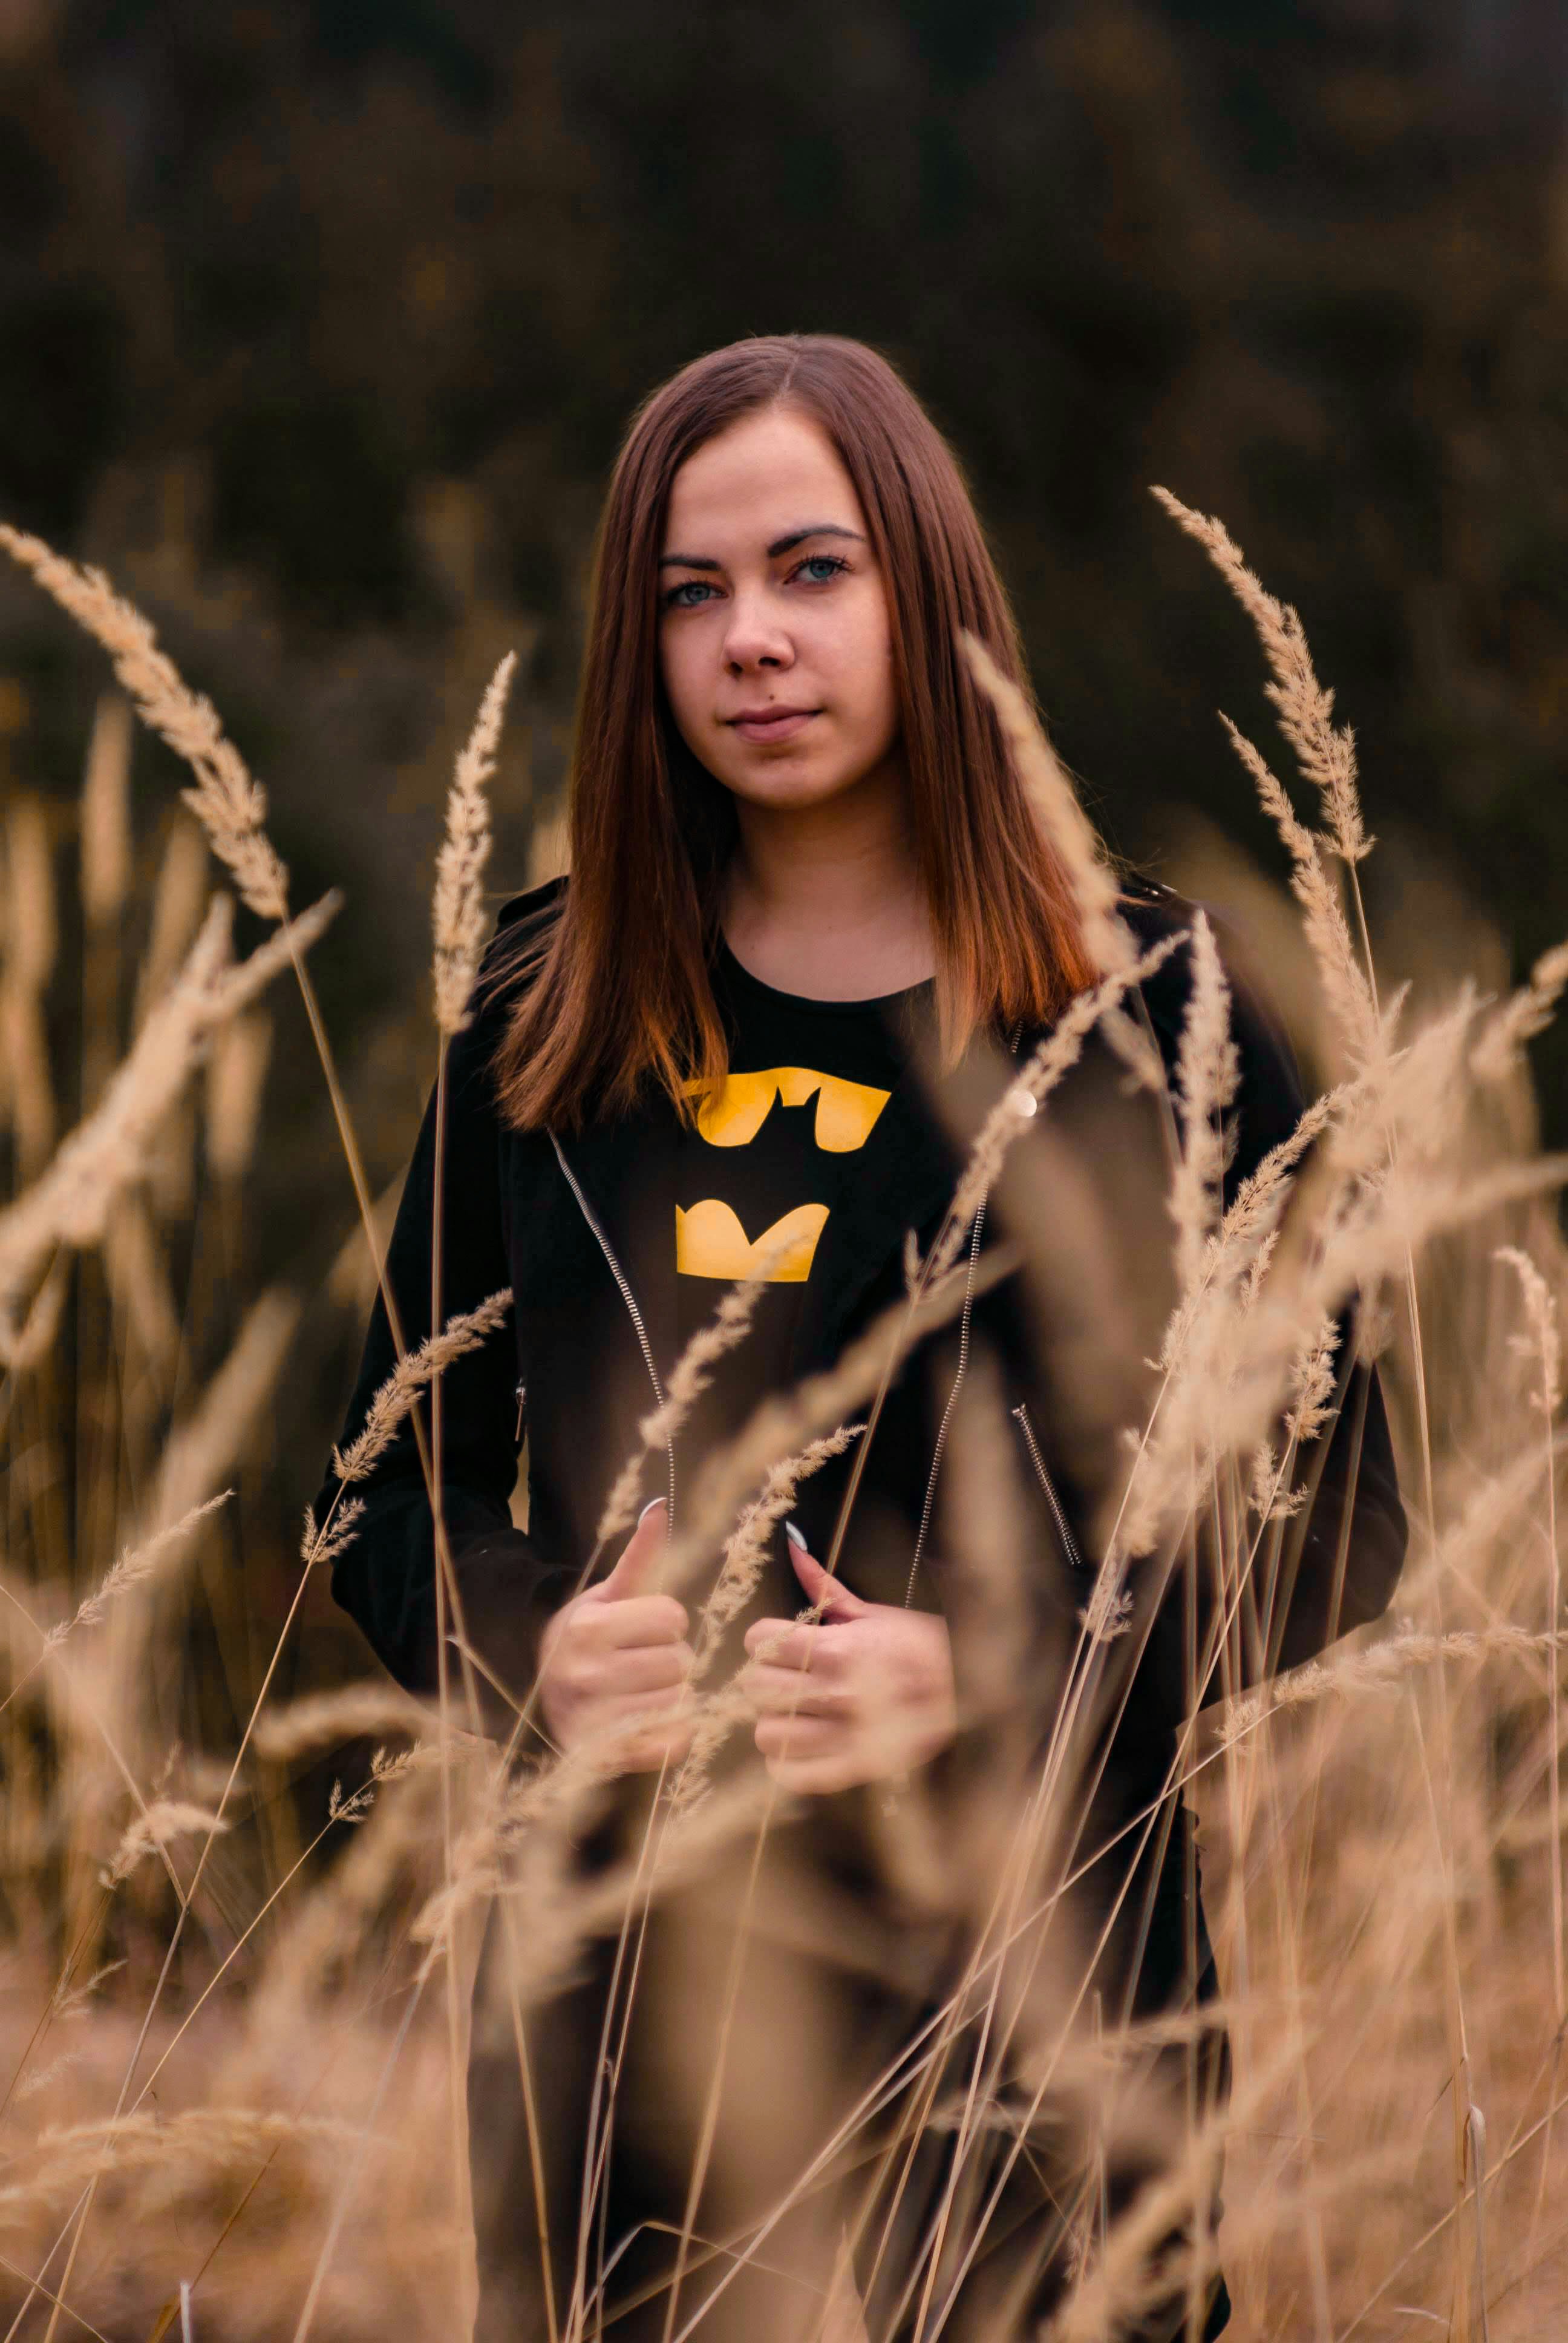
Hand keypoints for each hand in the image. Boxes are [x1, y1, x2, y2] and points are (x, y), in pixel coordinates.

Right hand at [537, 1500, 694, 1769]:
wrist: (543, 1692)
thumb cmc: (586, 1638)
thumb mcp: (607, 1594)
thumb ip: (639, 1554)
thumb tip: (659, 1506)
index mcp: (589, 1627)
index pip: (672, 1618)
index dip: (667, 1622)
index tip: (645, 1629)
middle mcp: (586, 1674)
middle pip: (679, 1662)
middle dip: (672, 1659)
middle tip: (646, 1662)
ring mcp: (594, 1721)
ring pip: (680, 1701)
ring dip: (674, 1695)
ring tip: (646, 1689)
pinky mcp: (605, 1756)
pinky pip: (671, 1744)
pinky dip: (673, 1734)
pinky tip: (652, 1720)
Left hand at [741, 1530, 957, 1794]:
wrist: (970, 1687)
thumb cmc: (921, 1646)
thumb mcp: (873, 1613)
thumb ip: (826, 1588)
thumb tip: (793, 1549)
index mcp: (838, 1649)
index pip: (759, 1641)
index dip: (764, 1640)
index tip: (780, 1644)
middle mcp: (836, 1693)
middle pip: (756, 1688)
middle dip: (766, 1678)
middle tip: (788, 1676)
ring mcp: (844, 1736)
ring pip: (767, 1734)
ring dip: (776, 1722)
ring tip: (796, 1712)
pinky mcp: (854, 1770)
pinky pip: (792, 1775)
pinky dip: (787, 1763)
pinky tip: (802, 1745)